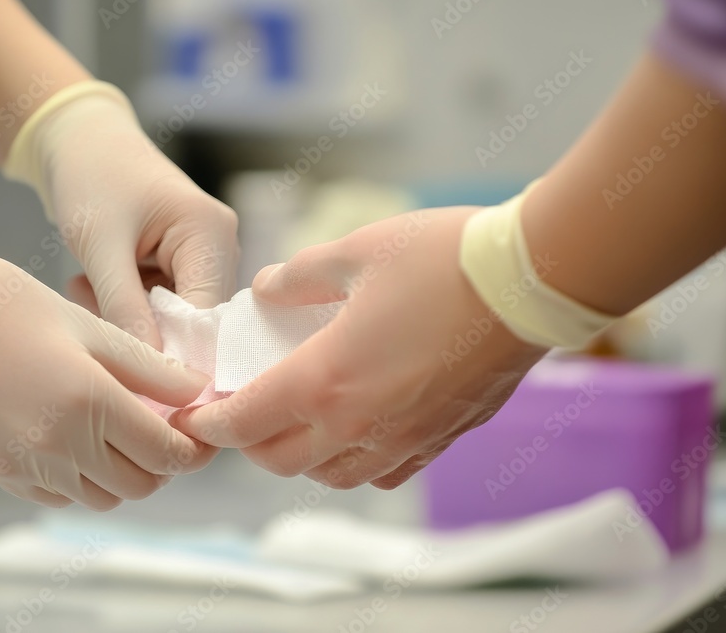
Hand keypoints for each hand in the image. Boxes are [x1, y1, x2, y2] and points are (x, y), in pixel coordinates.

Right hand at [0, 174, 216, 510]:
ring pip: (103, 497)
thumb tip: (197, 394)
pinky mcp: (0, 472)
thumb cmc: (11, 304)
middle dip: (165, 462)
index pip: (166, 453)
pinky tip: (83, 441)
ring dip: (126, 473)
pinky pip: (62, 496)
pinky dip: (85, 480)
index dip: (194, 449)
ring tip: (125, 432)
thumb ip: (150, 369)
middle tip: (167, 428)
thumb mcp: (92, 327)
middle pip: (140, 484)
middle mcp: (58, 445)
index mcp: (88, 403)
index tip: (202, 432)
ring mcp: (25, 465)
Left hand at [18, 83, 238, 348]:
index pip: (208, 317)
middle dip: (143, 329)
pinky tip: (91, 283)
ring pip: (172, 318)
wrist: (76, 138)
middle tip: (89, 307)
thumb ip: (126, 307)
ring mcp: (204, 256)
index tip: (129, 370)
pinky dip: (124, 304)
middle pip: (194, 322)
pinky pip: (160, 305)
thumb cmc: (89, 176)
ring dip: (127, 316)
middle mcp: (221, 248)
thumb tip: (156, 369)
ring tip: (83, 287)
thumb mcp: (101, 244)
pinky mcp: (182, 264)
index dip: (175, 351)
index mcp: (212, 235)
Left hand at [175, 208, 545, 489]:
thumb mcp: (355, 250)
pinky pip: (383, 472)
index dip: (209, 422)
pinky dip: (354, 463)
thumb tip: (267, 289)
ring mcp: (404, 438)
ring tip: (293, 420)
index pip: (245, 422)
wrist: (532, 281)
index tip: (193, 414)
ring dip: (299, 457)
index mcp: (325, 379)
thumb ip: (298, 274)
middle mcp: (360, 424)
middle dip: (249, 441)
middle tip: (241, 408)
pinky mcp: (442, 438)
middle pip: (280, 460)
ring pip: (330, 475)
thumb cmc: (444, 259)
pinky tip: (355, 430)